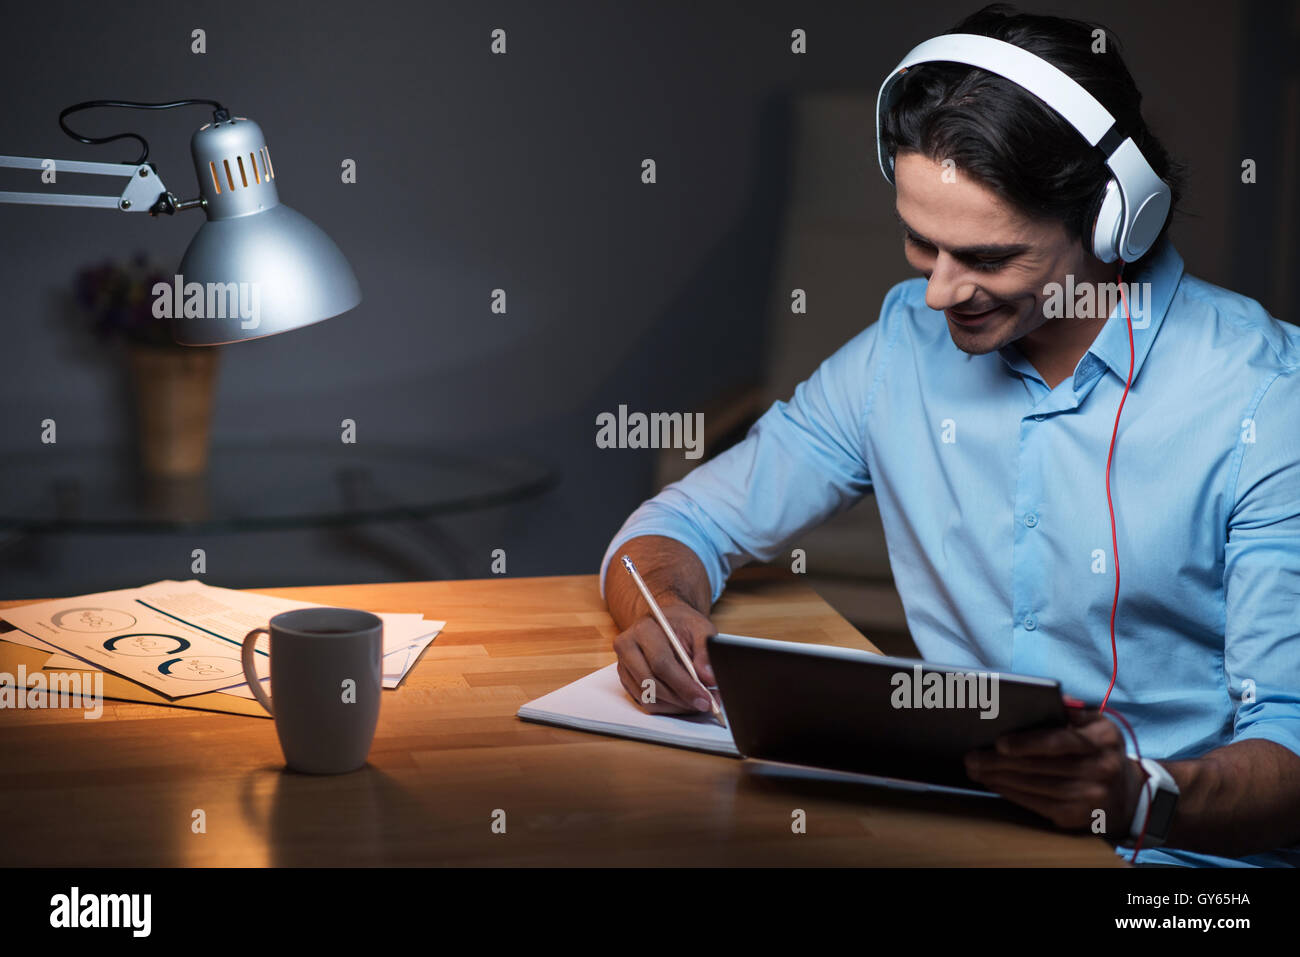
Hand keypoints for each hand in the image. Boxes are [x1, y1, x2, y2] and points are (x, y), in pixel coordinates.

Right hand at [613, 599, 717, 714]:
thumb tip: (709, 678)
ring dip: (675, 705)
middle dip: (681, 699)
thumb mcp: (700, 628)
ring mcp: (624, 666)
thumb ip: (705, 650)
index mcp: (643, 630)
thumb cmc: (682, 624)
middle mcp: (627, 648)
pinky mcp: (627, 680)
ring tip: (697, 700)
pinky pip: (646, 702)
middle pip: (651, 683)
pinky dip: (668, 706)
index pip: (661, 664)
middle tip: (705, 704)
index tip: (705, 698)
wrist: (665, 622)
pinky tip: (684, 700)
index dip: (684, 685)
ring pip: (648, 697)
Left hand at [963, 707, 1145, 839]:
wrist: (1127, 795)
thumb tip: (1041, 696)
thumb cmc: (1100, 750)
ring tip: (975, 768)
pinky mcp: (1076, 818)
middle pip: (1041, 766)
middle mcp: (1101, 770)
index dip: (1028, 743)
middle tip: (971, 756)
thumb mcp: (1097, 724)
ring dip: (999, 778)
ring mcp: (1090, 797)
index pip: (1060, 742)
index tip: (999, 742)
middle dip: (1000, 761)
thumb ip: (1070, 710)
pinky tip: (993, 783)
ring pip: (1034, 787)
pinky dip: (1011, 793)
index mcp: (1103, 740)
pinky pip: (1036, 804)